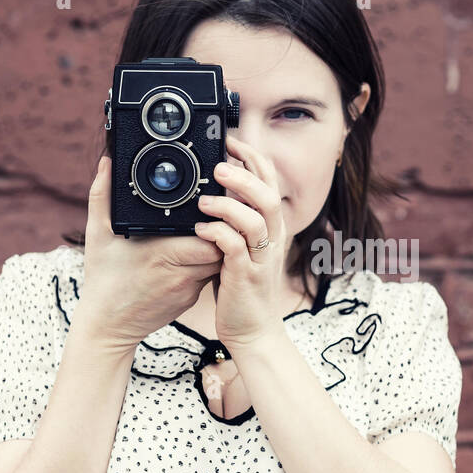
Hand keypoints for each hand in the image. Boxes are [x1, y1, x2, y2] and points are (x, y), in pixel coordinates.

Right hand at [75, 155, 223, 352]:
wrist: (107, 326)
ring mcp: (188, 289)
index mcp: (163, 253)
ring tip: (204, 232)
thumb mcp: (97, 234)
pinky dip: (206, 263)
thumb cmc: (102, 278)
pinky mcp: (190, 300)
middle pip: (221, 246)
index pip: (210, 236)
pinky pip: (208, 276)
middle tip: (211, 216)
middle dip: (220, 232)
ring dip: (216, 247)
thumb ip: (102, 194)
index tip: (207, 210)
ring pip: (219, 262)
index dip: (215, 223)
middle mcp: (181, 273)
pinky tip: (194, 253)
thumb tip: (108, 162)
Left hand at [191, 136, 289, 347]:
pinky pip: (236, 249)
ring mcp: (261, 258)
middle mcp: (272, 240)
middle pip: (269, 196)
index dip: (254, 159)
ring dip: (230, 204)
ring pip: (256, 220)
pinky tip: (201, 230)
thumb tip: (213, 193)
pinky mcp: (247, 277)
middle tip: (219, 163)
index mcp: (271, 228)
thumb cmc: (242, 289)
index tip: (232, 142)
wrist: (253, 331)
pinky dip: (218, 235)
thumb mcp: (243, 248)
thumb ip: (234, 222)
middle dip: (246, 175)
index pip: (270, 183)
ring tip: (204, 199)